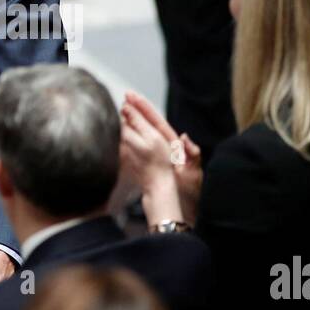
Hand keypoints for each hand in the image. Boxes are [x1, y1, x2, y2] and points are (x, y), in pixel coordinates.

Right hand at [122, 91, 202, 219]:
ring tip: (118, 112)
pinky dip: (125, 142)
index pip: (157, 122)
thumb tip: (185, 136)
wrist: (180, 212)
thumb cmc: (189, 195)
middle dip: (136, 110)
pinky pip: (134, 150)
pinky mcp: (147, 167)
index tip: (134, 97)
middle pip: (147, 125)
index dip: (145, 108)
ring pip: (139, 136)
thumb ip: (192, 155)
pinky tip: (116, 136)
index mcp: (174, 146)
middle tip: (123, 98)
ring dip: (129, 123)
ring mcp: (154, 157)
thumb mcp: (193, 174)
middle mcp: (163, 149)